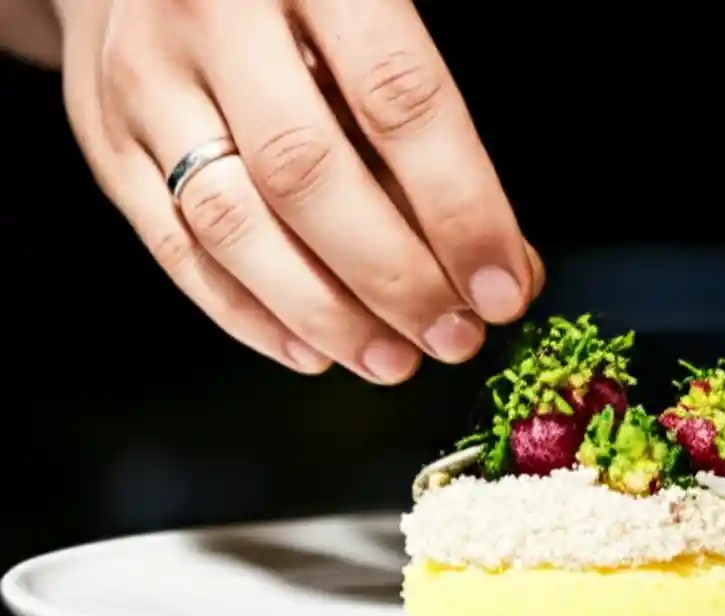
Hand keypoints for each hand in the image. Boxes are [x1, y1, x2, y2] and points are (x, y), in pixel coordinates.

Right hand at [53, 0, 543, 382]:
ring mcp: (144, 79)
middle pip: (308, 174)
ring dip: (323, 313)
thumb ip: (428, 126)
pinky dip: (248, 314)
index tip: (503, 287)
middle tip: (453, 337)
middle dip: (394, 277)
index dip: (461, 207)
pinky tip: (312, 349)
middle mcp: (212, 17)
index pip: (400, 100)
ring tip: (393, 358)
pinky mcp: (104, 138)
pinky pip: (175, 249)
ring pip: (232, 226)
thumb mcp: (367, 14)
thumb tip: (506, 264)